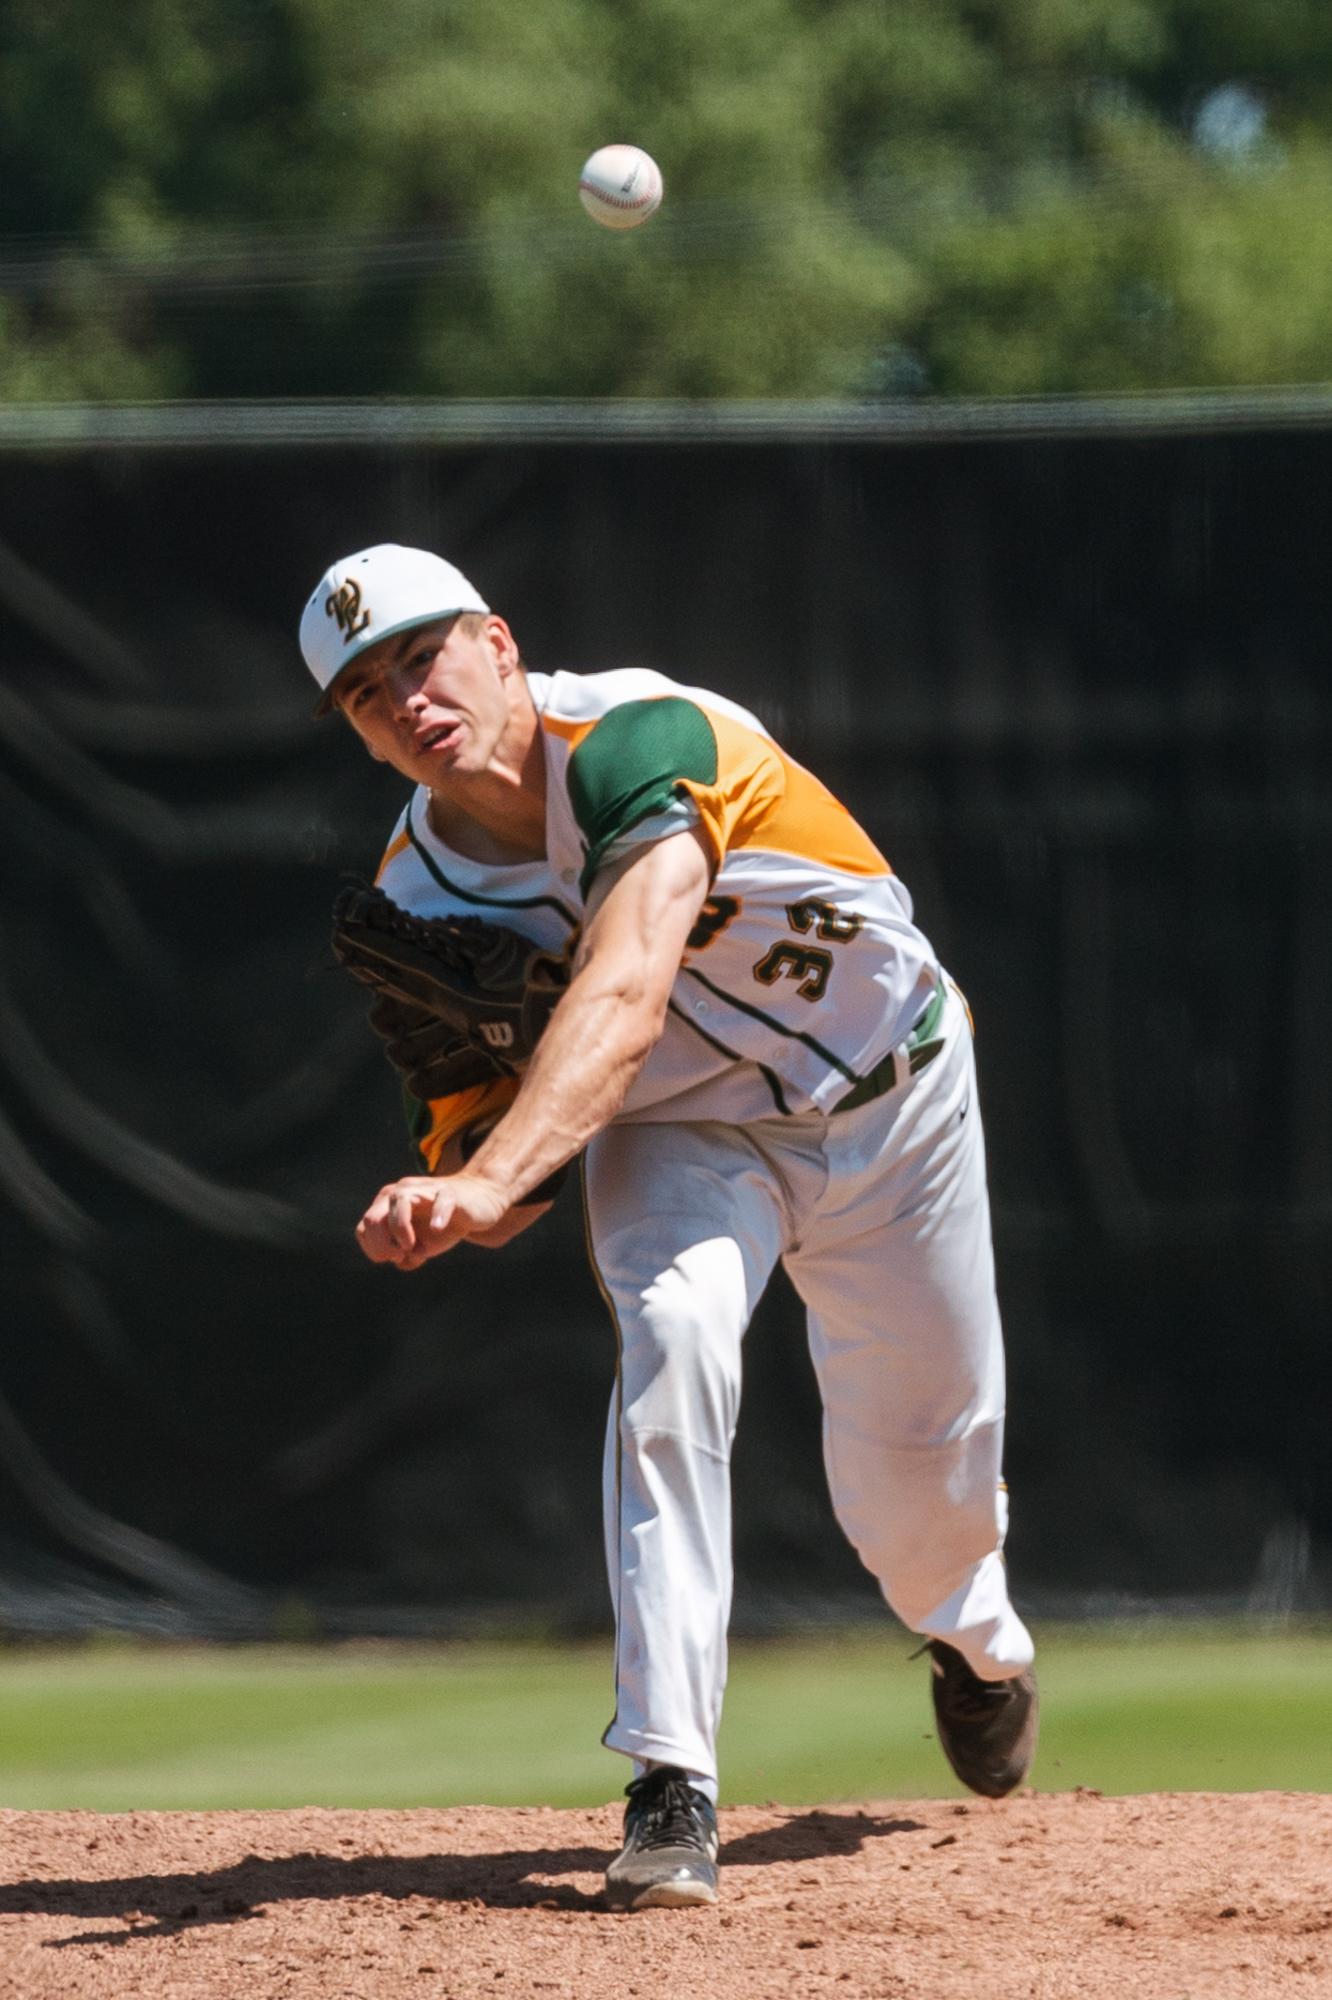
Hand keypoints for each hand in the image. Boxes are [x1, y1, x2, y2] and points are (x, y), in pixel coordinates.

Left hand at [355, 1172, 509, 1268]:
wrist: (479, 1204)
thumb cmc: (443, 1224)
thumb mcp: (418, 1245)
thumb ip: (404, 1255)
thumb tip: (399, 1260)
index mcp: (388, 1204)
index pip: (364, 1229)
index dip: (374, 1250)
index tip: (395, 1259)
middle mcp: (401, 1192)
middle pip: (373, 1218)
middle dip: (381, 1246)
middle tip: (401, 1256)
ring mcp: (425, 1191)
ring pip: (399, 1201)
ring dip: (400, 1231)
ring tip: (416, 1248)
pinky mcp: (450, 1194)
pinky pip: (440, 1202)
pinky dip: (437, 1216)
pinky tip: (437, 1228)